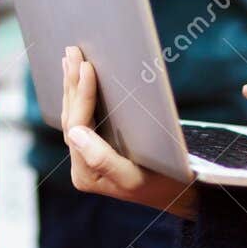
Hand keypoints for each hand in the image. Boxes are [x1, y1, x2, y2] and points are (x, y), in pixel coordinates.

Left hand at [61, 46, 198, 219]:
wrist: (177, 196)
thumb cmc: (162, 185)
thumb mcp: (134, 178)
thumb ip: (102, 160)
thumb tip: (74, 134)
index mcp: (85, 173)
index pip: (77, 126)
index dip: (81, 94)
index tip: (88, 67)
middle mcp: (80, 166)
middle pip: (70, 117)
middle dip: (72, 83)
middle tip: (72, 51)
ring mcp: (85, 157)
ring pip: (73, 115)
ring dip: (71, 85)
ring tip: (69, 58)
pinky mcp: (95, 148)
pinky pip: (81, 117)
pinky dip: (78, 95)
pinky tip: (76, 78)